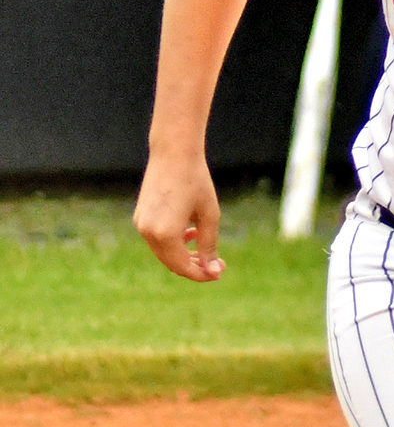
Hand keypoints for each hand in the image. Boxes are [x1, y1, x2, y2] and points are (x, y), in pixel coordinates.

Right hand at [132, 149, 224, 281]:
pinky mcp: (140, 216)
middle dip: (194, 265)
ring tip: (203, 247)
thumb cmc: (196, 181)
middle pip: (171, 262)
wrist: (173, 153)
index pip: (182, 266)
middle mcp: (148, 232)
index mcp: (165, 233)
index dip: (201, 273)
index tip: (219, 272)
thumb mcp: (209, 214)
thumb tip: (213, 271)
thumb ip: (209, 244)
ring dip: (183, 254)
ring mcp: (141, 224)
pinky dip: (173, 241)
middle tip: (217, 263)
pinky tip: (190, 233)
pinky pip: (157, 238)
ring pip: (163, 251)